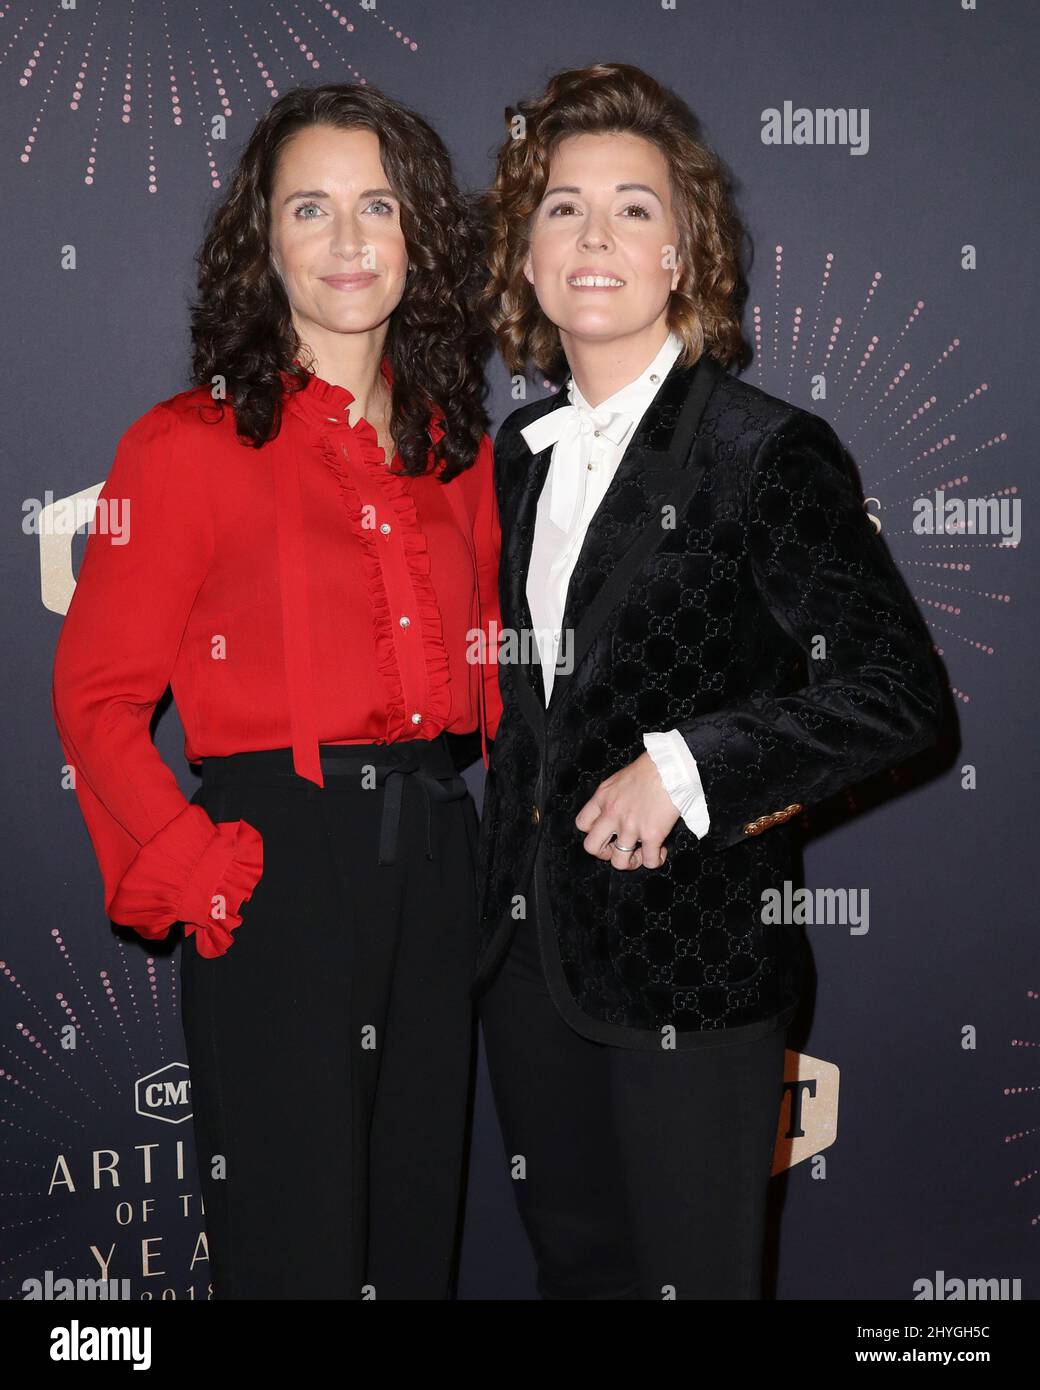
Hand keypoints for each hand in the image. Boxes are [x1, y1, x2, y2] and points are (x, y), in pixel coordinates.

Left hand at [575, 752, 678, 870]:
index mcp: (603, 798)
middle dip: (604, 853)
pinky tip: (661, 851)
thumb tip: (619, 807)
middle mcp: (612, 814)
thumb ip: (613, 796)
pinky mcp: (652, 834)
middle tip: (618, 849)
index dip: (593, 832)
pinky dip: (656, 861)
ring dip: (631, 862)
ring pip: (619, 862)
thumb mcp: (620, 779)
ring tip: (641, 854)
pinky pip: (650, 861)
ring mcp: (631, 826)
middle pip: (592, 847)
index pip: (583, 824)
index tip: (607, 832)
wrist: (671, 766)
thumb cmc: (651, 768)